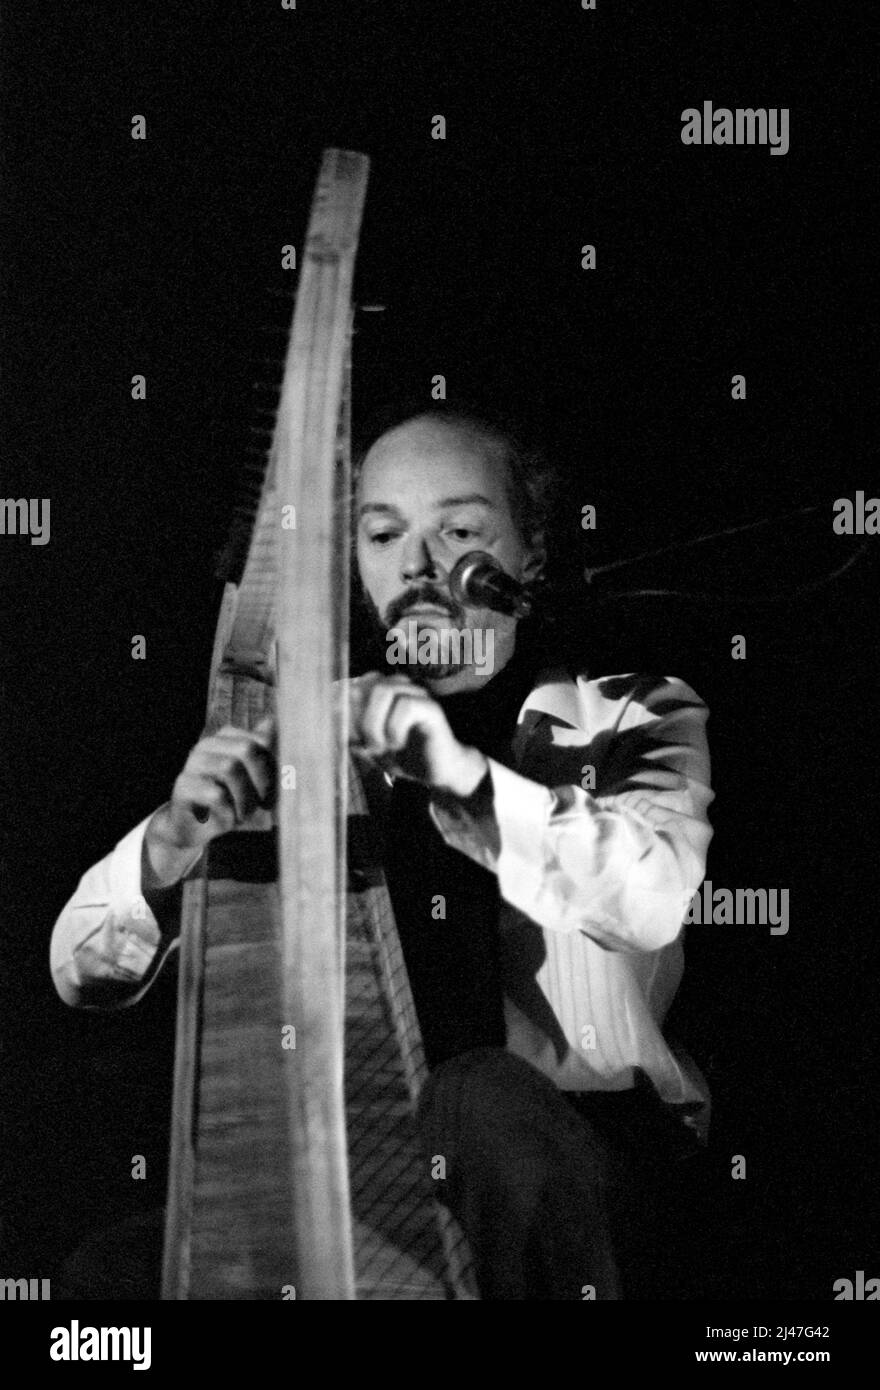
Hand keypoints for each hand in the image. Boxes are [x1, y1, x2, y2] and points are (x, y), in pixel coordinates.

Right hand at [144, 716, 275, 887]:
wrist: (194, 828)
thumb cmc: (229, 800)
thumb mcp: (253, 778)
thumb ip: (264, 753)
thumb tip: (272, 720)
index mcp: (226, 737)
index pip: (263, 740)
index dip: (276, 768)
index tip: (276, 791)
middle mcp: (207, 745)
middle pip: (246, 748)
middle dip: (262, 780)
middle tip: (264, 804)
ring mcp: (193, 764)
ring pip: (229, 767)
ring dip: (246, 798)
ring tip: (245, 814)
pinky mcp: (183, 786)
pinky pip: (216, 794)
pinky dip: (230, 811)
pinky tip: (229, 819)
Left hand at [348, 673, 487, 797]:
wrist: (434, 773)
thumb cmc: (401, 755)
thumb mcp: (365, 744)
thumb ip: (346, 729)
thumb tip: (326, 717)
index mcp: (376, 690)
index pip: (346, 685)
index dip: (341, 712)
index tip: (346, 738)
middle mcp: (394, 685)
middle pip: (360, 686)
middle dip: (356, 722)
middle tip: (364, 746)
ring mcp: (413, 693)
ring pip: (382, 691)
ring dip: (373, 725)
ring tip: (379, 746)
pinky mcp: (430, 707)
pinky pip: (405, 705)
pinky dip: (395, 728)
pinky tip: (398, 742)